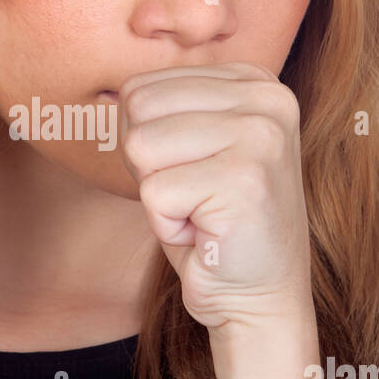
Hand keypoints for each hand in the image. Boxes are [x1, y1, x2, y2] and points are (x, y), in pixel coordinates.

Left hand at [118, 63, 313, 333]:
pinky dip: (167, 225)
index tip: (192, 172)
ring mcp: (261, 136)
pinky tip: (206, 233)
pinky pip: (155, 193)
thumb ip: (165, 109)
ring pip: (141, 146)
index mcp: (253, 80)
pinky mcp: (245, 180)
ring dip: (157, 194)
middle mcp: (266, 97)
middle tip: (191, 195)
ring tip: (199, 211)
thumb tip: (112, 95)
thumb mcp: (191, 146)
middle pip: (138, 109)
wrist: (258, 297)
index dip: (147, 142)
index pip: (141, 88)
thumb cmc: (212, 222)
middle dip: (147, 164)